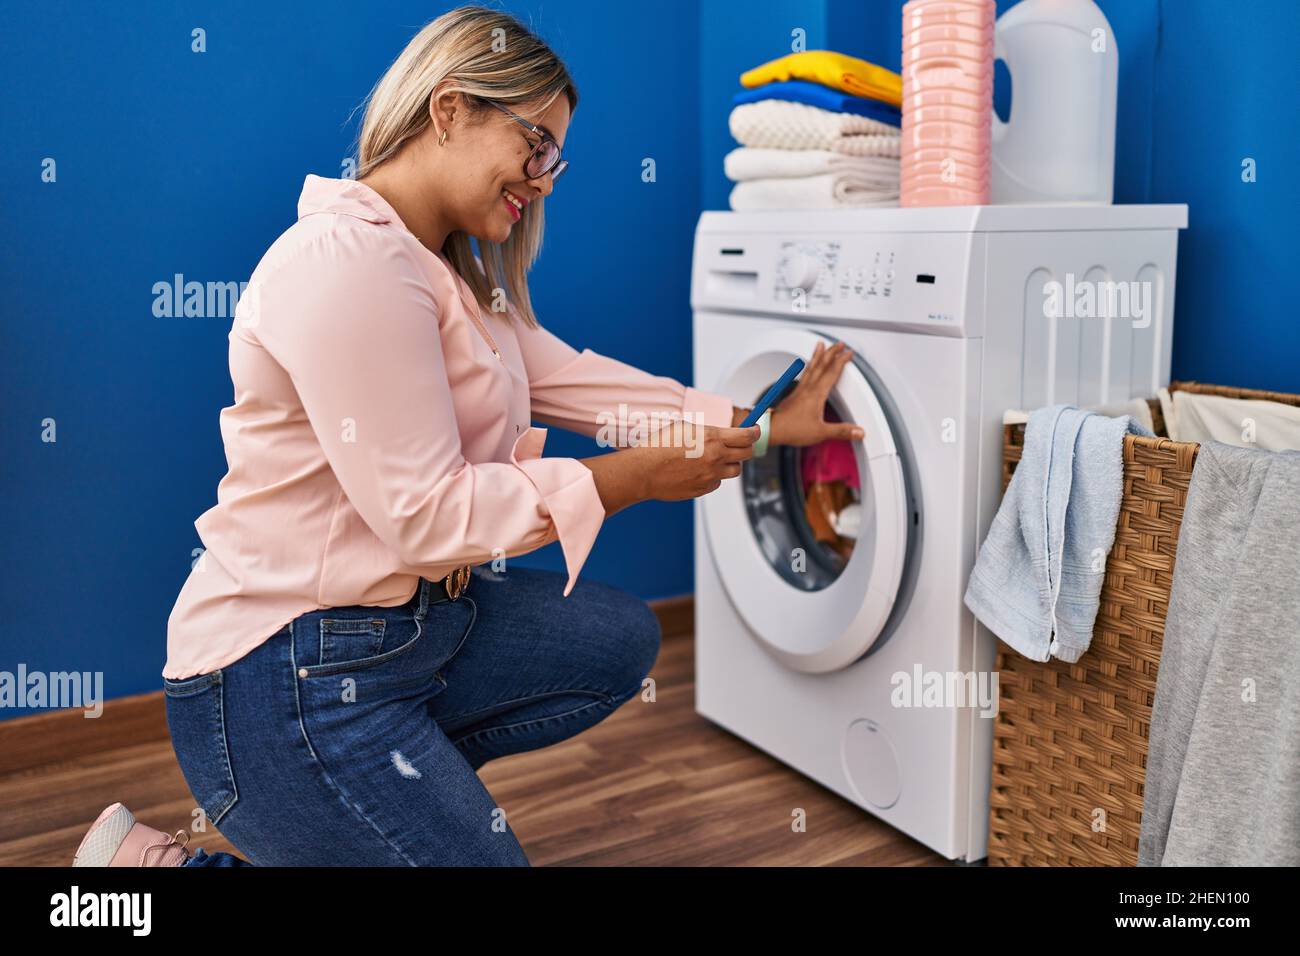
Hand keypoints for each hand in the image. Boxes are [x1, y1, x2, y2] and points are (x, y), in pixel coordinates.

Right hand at [636, 418, 759, 500]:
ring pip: (735, 470)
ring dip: (731, 463)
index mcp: (712, 437)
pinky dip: (713, 476)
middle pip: (746, 453)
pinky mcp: (704, 488)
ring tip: (717, 458)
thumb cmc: (659, 446)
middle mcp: (716, 457)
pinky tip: (698, 470)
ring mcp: (711, 475)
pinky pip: (717, 482)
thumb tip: (722, 434)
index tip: (756, 430)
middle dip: (747, 447)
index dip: (755, 432)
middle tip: (742, 444)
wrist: (644, 471)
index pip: (747, 436)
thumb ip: (708, 431)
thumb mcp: (685, 427)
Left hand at [768, 340, 864, 447]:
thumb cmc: (792, 429)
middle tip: (839, 343)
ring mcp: (800, 390)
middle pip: (821, 365)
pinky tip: (808, 367)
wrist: (771, 430)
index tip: (849, 353)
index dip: (841, 361)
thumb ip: (841, 431)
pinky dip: (809, 366)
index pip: (832, 373)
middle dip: (831, 352)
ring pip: (811, 367)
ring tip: (820, 345)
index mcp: (816, 394)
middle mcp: (808, 389)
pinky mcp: (793, 394)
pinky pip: (804, 374)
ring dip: (818, 355)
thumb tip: (858, 432)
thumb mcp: (821, 432)